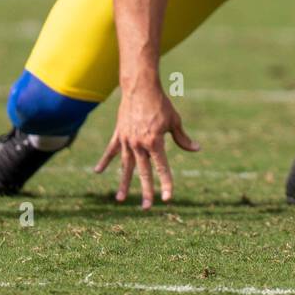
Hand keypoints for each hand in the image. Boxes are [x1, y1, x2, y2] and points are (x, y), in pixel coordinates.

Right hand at [95, 84, 199, 207]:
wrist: (140, 87)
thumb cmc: (160, 103)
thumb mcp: (174, 120)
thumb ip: (182, 138)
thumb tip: (196, 149)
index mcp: (154, 141)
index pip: (162, 167)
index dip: (166, 183)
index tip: (167, 198)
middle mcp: (139, 144)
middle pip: (143, 172)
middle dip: (145, 190)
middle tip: (147, 207)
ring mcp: (127, 140)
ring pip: (125, 166)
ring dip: (124, 182)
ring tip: (120, 199)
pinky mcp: (119, 134)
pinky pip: (111, 150)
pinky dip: (104, 161)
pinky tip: (97, 171)